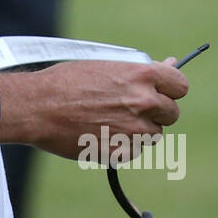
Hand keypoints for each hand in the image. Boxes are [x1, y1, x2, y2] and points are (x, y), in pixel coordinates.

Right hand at [0, 59, 188, 161]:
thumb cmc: (66, 81)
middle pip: (171, 113)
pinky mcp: (122, 151)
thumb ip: (139, 71)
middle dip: (156, 112)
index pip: (180, 85)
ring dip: (138, 130)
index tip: (162, 92)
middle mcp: (144, 102)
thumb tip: (169, 65)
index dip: (170, 89)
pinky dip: (122, 144)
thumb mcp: (105, 65)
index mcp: (142, 75)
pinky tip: (99, 132)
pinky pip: (134, 150)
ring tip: (108, 120)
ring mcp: (134, 129)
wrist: (36, 107)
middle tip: (130, 108)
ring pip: (153, 134)